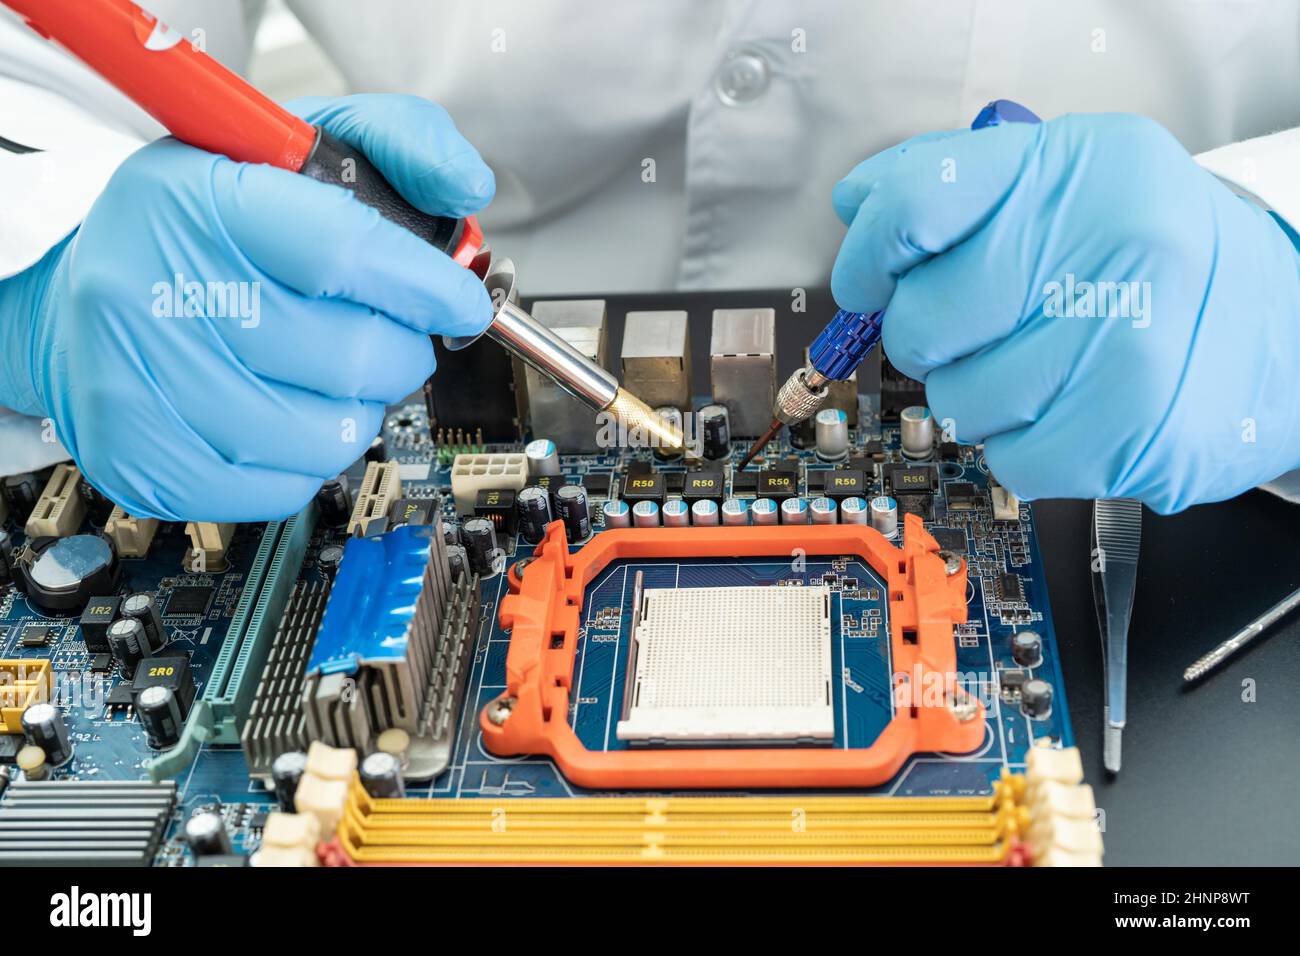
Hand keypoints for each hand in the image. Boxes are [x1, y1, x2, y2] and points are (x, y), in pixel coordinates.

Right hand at [0, 94, 492, 521]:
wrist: (82, 297)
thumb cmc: (204, 226)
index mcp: (194, 200)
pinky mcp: (142, 462)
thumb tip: (465, 183)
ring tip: (331, 372)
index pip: (345, 251)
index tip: (460, 303)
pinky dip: (309, 457)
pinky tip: (287, 411)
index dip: (426, 287)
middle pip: (351, 356)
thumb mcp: (292, 149)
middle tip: (388, 335)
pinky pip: (286, 488)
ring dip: (359, 409)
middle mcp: (151, 292)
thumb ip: (396, 140)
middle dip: (401, 351)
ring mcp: (140, 386)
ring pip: (329, 435)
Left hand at [831, 113, 1299, 513]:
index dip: (870, 253)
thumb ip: (959, 184)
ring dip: (983, 396)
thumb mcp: (1072, 180)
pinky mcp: (1135, 437)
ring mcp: (1129, 350)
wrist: (1287, 326)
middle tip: (987, 327)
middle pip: (921, 322)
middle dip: (933, 337)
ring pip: (959, 402)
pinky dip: (1026, 446)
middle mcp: (1114, 249)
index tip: (868, 278)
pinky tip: (1072, 409)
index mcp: (1083, 169)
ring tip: (1048, 367)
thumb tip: (859, 208)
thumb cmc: (1155, 256)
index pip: (918, 203)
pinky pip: (1010, 461)